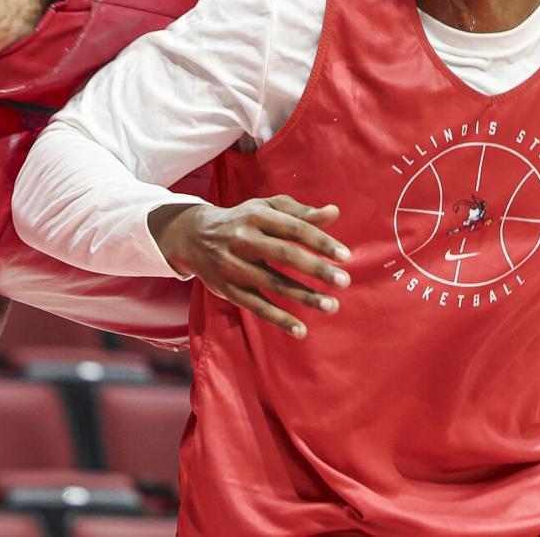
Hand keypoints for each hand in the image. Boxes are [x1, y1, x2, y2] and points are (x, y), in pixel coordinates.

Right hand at [148, 196, 351, 337]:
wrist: (193, 236)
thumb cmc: (243, 220)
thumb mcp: (267, 209)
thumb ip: (300, 212)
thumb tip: (334, 212)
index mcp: (257, 216)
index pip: (294, 229)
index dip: (321, 242)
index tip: (346, 256)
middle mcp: (244, 240)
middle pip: (285, 255)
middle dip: (316, 269)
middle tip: (345, 281)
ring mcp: (234, 266)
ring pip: (273, 284)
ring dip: (304, 297)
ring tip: (332, 305)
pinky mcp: (228, 289)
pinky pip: (256, 306)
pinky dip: (279, 319)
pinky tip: (301, 330)